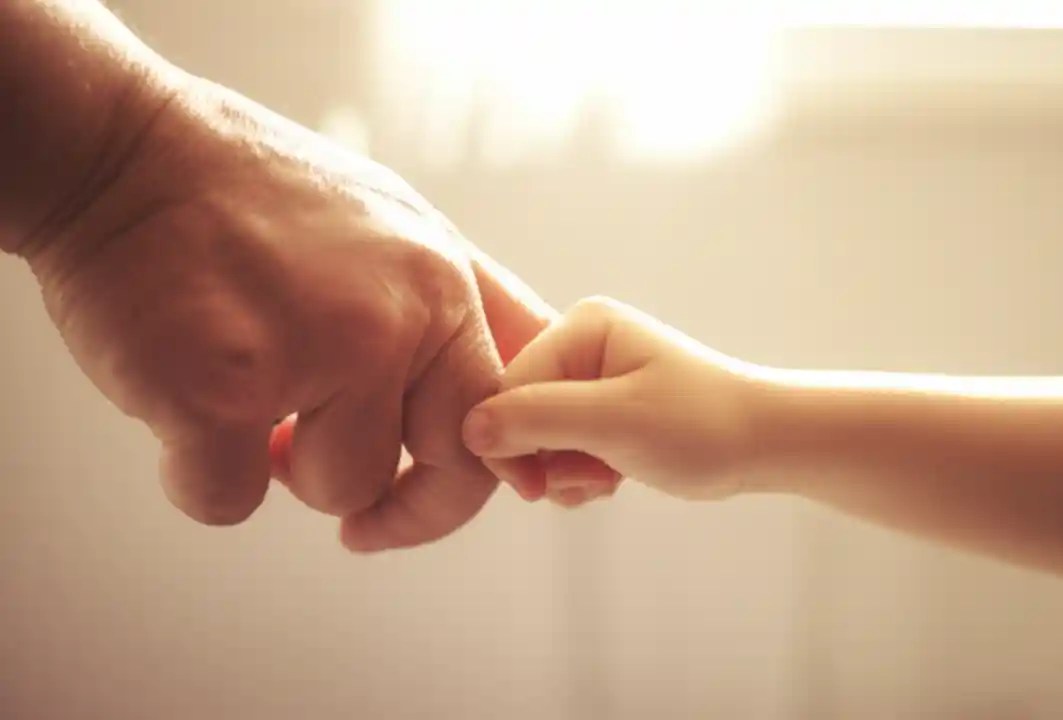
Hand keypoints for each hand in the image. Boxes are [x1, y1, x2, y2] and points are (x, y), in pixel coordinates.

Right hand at [26, 73, 550, 549]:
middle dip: (402, 507)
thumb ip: (467, 303)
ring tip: (241, 398)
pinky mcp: (218, 392)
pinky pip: (229, 499)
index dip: (477, 471)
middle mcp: (396, 320)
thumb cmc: (257, 198)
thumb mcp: (399, 227)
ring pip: (338, 488)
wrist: (124, 154)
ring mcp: (314, 354)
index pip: (505, 410)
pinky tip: (180, 411)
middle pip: (451, 470)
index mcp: (442, 284)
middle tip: (353, 512)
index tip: (428, 494)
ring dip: (283, 470)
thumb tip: (535, 366)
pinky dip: (197, 476)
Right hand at [462, 297, 755, 501]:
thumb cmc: (701, 425)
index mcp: (581, 327)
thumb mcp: (615, 422)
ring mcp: (590, 378)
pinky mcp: (601, 410)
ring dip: (565, 473)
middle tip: (591, 477)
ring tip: (608, 478)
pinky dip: (580, 474)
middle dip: (546, 460)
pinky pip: (562, 449)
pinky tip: (611, 480)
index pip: (506, 387)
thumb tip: (468, 431)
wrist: (764, 445)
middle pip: (517, 415)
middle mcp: (580, 344)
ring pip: (538, 440)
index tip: (539, 485)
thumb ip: (538, 421)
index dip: (510, 442)